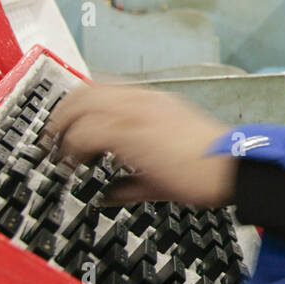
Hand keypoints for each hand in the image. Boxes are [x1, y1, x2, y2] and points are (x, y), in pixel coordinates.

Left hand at [45, 85, 236, 205]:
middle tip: (53, 138)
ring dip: (63, 128)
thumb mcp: (166, 169)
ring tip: (57, 152)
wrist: (231, 169)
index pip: (105, 88)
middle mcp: (143, 100)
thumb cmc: (209, 171)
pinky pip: (87, 132)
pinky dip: (73, 147)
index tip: (69, 125)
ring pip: (81, 105)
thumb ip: (132, 180)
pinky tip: (73, 164)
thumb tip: (108, 195)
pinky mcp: (130, 132)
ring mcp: (136, 113)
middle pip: (86, 90)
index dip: (80, 104)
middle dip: (63, 113)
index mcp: (155, 102)